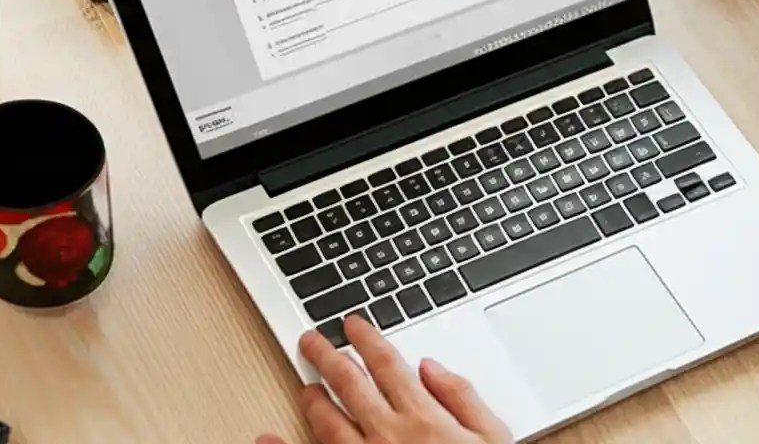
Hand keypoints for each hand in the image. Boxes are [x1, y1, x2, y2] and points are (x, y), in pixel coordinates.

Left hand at [256, 317, 511, 443]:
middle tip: (311, 341)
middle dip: (327, 356)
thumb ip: (464, 397)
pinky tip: (265, 438)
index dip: (367, 339)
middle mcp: (386, 435)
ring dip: (313, 398)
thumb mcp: (493, 437)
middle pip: (348, 384)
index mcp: (422, 417)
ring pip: (326, 421)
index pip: (387, 364)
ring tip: (306, 387)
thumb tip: (433, 368)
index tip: (352, 325)